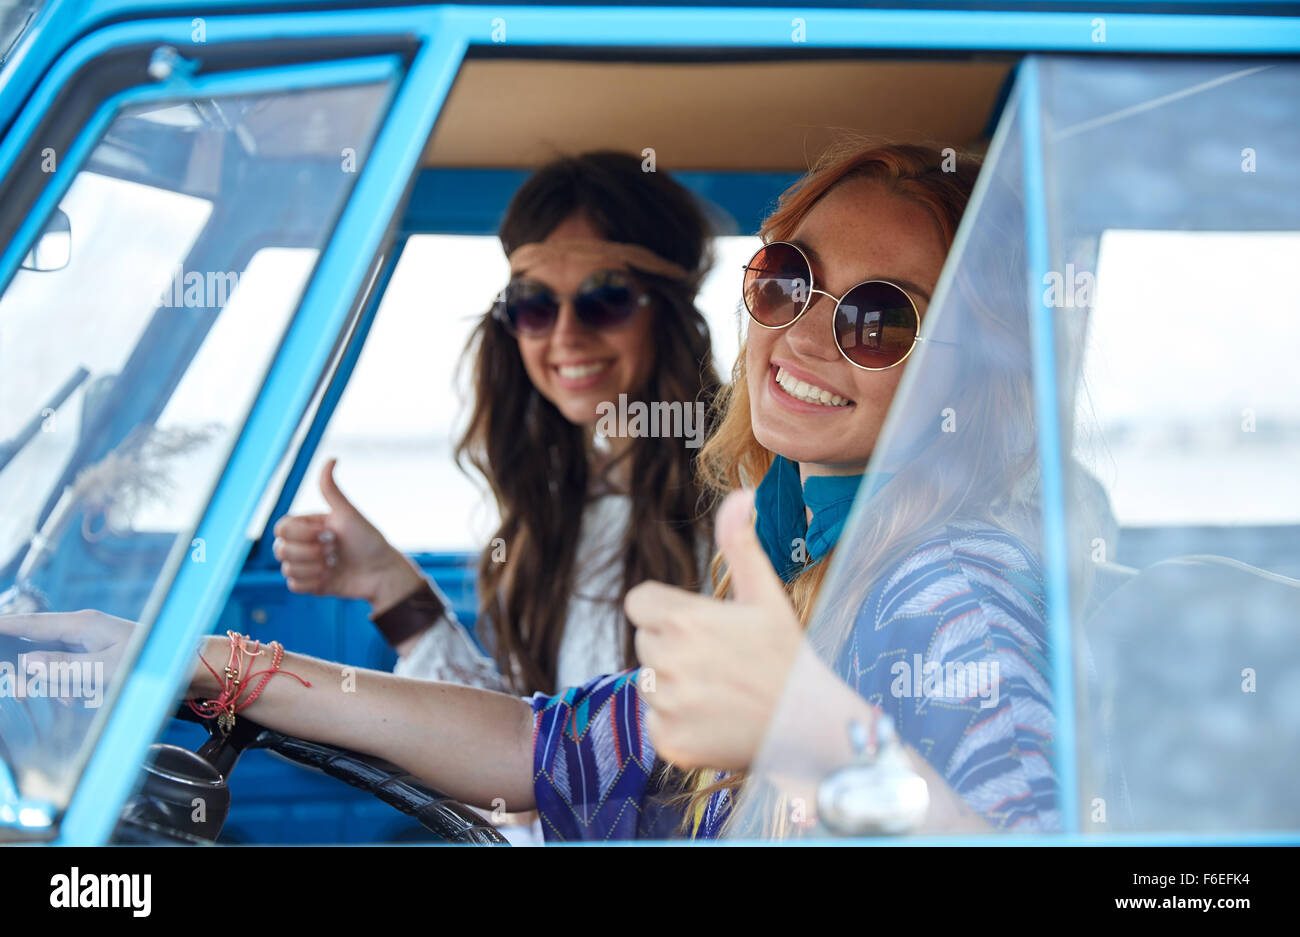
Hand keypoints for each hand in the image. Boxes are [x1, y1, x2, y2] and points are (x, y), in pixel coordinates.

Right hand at [0, 609, 137, 687]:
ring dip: (55, 682)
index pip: (31, 622)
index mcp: (82, 624)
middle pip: (37, 643)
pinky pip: (70, 669)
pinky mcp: (97, 654)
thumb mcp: (105, 668)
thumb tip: (28, 663)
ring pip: (53, 661)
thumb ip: (64, 666)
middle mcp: (82, 628)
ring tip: (72, 697)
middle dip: (28, 668)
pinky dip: (70, 685)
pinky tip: (81, 698)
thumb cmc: (150, 661)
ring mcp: (89, 641)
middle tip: (23, 690)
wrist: (186, 664)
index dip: (4, 625)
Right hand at [272, 458, 421, 610]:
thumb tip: (331, 458)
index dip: (301, 533)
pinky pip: (293, 586)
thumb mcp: (348, 513)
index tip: (327, 532)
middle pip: (280, 550)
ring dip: (313, 568)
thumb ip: (331, 489)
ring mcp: (307, 566)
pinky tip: (330, 577)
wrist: (382, 572)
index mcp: (309, 526)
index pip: (281, 528)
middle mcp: (305, 545)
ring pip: (286, 569)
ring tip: (334, 564)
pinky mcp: (311, 586)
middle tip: (333, 550)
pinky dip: (312, 583)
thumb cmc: (368, 540)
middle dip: (308, 552)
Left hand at [625, 489, 801, 769]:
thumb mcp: (765, 595)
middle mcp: (667, 662)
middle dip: (673, 647)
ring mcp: (665, 705)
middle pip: (645, 643)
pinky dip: (679, 723)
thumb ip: (740, 544)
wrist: (810, 726)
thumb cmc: (787, 657)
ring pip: (649, 683)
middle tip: (720, 660)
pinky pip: (656, 722)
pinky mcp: (668, 742)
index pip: (638, 603)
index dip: (665, 611)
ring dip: (674, 685)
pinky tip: (716, 719)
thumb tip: (740, 494)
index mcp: (683, 620)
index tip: (697, 625)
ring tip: (720, 691)